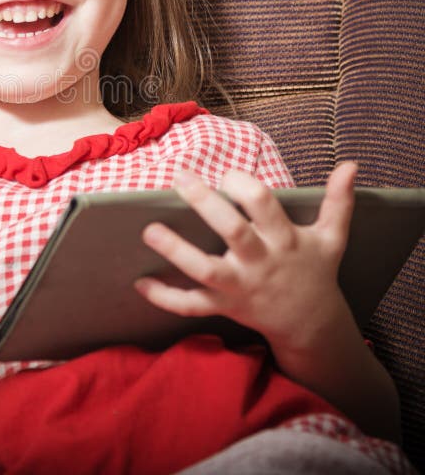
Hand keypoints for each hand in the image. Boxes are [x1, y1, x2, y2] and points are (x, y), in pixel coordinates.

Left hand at [135, 163, 357, 353]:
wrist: (311, 324)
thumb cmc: (314, 270)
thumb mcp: (332, 237)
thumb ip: (338, 201)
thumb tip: (350, 166)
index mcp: (284, 241)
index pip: (264, 206)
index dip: (244, 185)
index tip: (227, 172)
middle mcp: (260, 263)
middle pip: (232, 232)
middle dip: (205, 205)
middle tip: (179, 177)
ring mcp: (239, 288)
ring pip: (205, 271)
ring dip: (177, 251)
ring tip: (149, 230)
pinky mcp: (222, 306)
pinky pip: (191, 306)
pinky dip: (166, 298)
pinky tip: (141, 282)